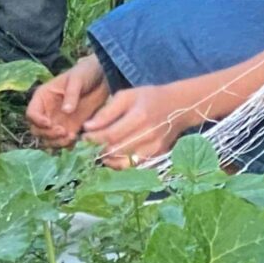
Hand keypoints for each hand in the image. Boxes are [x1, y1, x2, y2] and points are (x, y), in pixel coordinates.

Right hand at [25, 57, 105, 148]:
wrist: (103, 78)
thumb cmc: (86, 73)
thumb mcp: (77, 79)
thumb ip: (71, 94)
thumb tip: (66, 110)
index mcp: (43, 98)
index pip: (31, 113)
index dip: (37, 120)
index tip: (49, 123)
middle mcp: (47, 112)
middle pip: (37, 130)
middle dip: (47, 134)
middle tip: (63, 131)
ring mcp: (58, 122)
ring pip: (49, 140)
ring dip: (57, 143)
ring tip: (72, 137)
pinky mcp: (71, 129)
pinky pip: (64, 143)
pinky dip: (68, 145)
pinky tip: (78, 140)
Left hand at [80, 83, 194, 167]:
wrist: (178, 107)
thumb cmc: (149, 98)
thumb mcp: (126, 96)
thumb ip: (106, 112)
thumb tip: (88, 127)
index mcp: (139, 117)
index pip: (110, 135)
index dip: (93, 138)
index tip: (84, 136)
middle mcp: (148, 135)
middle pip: (115, 150)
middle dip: (98, 149)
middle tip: (89, 145)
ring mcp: (154, 148)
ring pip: (124, 163)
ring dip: (108, 159)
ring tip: (100, 150)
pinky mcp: (157, 156)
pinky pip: (134, 166)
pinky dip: (121, 164)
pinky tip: (114, 156)